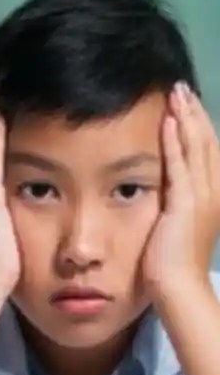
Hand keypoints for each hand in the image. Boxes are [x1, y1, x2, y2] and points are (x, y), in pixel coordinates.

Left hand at [142, 82, 219, 300]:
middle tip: (181, 88)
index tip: (185, 103)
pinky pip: (180, 165)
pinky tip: (168, 123)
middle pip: (207, 142)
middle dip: (194, 113)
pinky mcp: (186, 204)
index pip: (207, 150)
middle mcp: (214, 191)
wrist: (177, 286)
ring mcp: (202, 196)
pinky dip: (175, 142)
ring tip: (176, 94)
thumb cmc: (169, 262)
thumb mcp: (174, 223)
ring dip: (186, 119)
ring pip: (196, 147)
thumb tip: (162, 188)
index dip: (197, 125)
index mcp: (212, 194)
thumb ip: (172, 202)